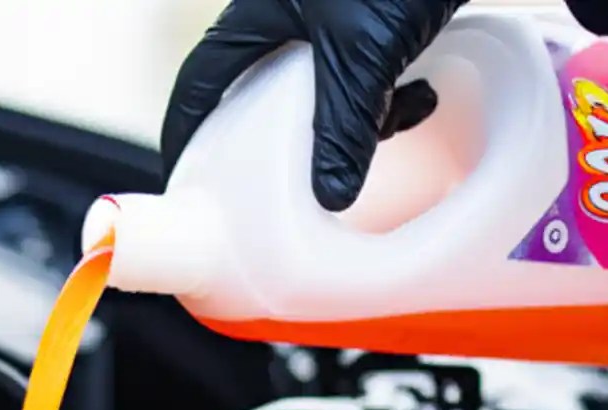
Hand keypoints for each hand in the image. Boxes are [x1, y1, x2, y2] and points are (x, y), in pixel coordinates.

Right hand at [161, 0, 467, 211]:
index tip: (184, 173)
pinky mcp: (373, 19)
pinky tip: (423, 92)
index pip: (201, 81)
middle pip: (270, 93)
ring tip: (401, 109)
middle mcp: (287, 13)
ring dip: (364, 113)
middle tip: (313, 172)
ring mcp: (331, 17)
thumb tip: (331, 194)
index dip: (187, 130)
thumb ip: (345, 128)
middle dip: (302, 134)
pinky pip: (366, 74)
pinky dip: (391, 92)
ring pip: (326, 88)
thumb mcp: (365, 56)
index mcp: (258, 12)